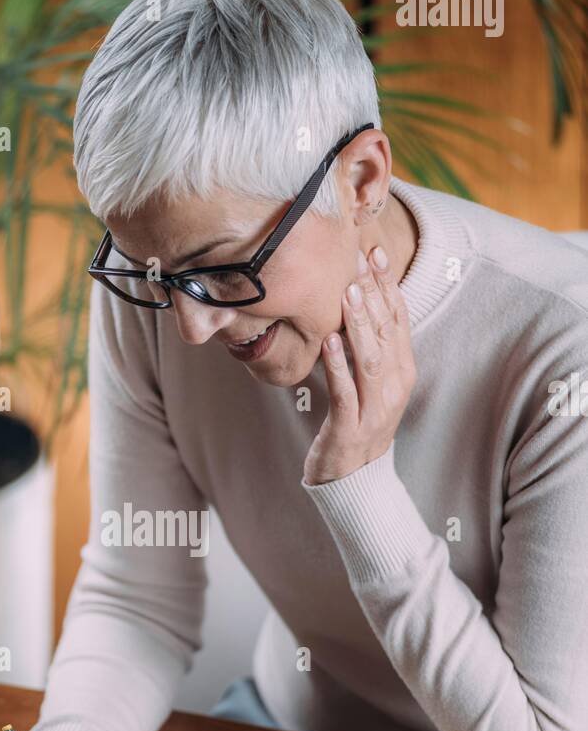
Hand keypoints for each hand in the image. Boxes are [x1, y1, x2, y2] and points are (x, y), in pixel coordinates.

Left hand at [303, 246, 415, 485]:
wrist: (354, 479)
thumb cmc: (357, 422)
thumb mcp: (370, 381)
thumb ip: (368, 344)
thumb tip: (356, 297)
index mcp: (402, 370)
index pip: (397, 319)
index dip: (388, 285)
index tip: (374, 251)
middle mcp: (394, 387)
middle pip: (385, 332)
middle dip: (372, 294)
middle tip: (357, 260)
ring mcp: (375, 409)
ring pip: (369, 359)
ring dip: (358, 324)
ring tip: (346, 293)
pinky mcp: (350, 428)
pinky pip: (345, 392)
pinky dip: (337, 366)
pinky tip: (328, 343)